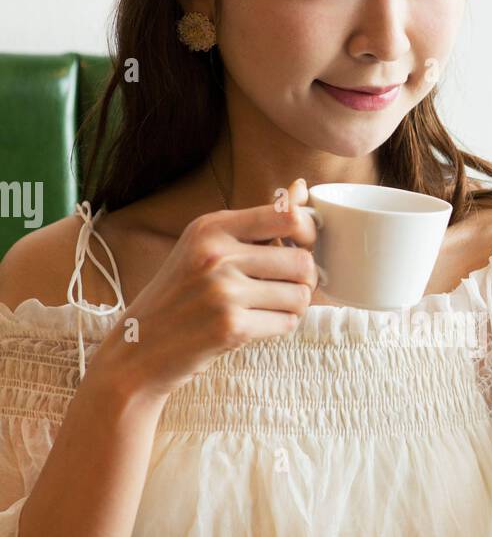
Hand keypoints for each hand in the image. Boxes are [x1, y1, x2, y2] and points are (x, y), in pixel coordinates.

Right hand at [89, 178, 319, 402]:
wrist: (139, 348)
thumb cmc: (179, 294)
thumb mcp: (207, 246)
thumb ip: (257, 222)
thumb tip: (301, 189)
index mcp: (211, 227)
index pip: (286, 216)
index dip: (307, 233)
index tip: (300, 247)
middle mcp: (217, 254)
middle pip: (301, 262)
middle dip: (304, 280)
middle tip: (287, 288)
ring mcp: (223, 292)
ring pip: (300, 295)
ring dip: (293, 306)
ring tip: (269, 307)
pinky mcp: (231, 327)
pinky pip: (286, 322)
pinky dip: (279, 326)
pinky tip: (256, 324)